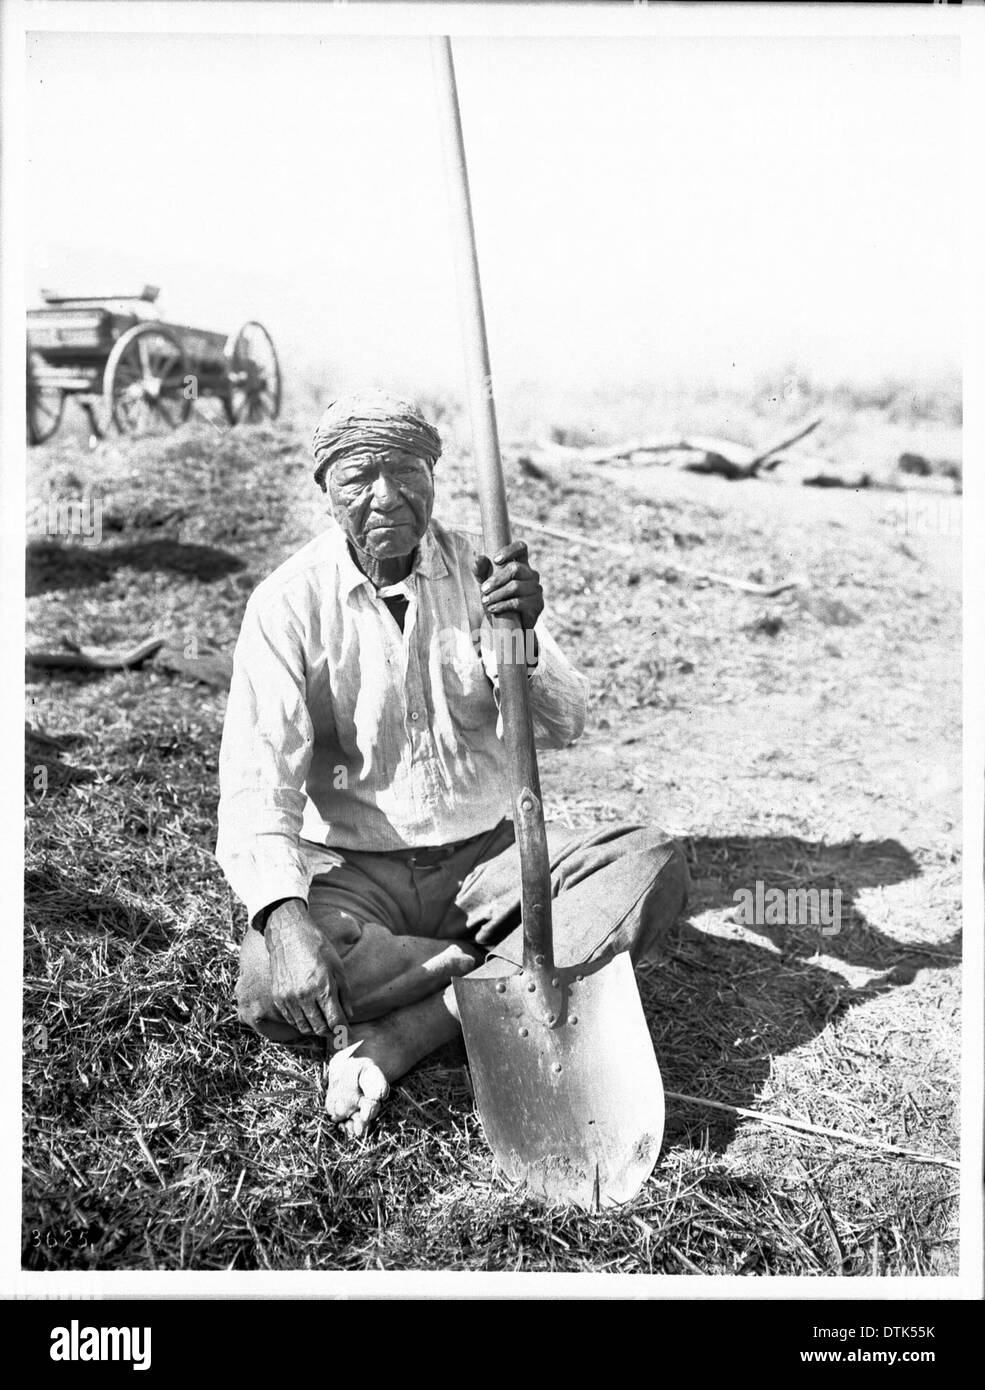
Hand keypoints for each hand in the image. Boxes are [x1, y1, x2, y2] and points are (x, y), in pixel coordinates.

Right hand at [265, 899, 350, 1037]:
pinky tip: (309, 1015)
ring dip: (316, 1029)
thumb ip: (344, 994)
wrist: (289, 935)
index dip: (343, 1031)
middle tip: (336, 1030)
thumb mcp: (338, 967)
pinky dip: (301, 1022)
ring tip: (323, 1023)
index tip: (348, 1035)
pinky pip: (291, 1020)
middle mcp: (304, 996)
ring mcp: (289, 998)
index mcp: (323, 988)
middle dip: (330, 1032)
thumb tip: (348, 1016)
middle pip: (319, 1028)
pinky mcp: (278, 997)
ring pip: (304, 1027)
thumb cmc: (318, 948)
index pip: (335, 1021)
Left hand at [472, 539, 543, 631]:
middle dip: (496, 579)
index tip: (495, 560)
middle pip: (516, 568)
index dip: (510, 550)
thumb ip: (481, 571)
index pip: (521, 548)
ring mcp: (536, 590)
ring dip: (497, 594)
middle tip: (482, 589)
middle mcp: (532, 575)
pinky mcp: (537, 605)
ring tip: (485, 601)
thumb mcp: (486, 585)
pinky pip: (518, 602)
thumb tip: (479, 558)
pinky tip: (493, 609)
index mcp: (521, 565)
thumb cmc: (497, 601)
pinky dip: (502, 605)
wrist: (509, 627)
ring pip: (515, 586)